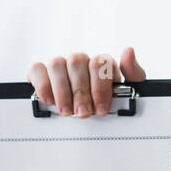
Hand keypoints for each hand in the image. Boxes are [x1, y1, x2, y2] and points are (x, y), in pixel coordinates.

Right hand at [27, 46, 146, 117]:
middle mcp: (80, 61)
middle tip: (83, 113)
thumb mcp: (128, 93)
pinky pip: (37, 69)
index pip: (100, 62)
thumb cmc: (108, 105)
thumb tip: (129, 51)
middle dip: (81, 91)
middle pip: (78, 61)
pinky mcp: (41, 73)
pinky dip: (42, 83)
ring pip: (57, 63)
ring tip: (66, 111)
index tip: (101, 108)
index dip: (100, 86)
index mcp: (101, 64)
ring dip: (62, 90)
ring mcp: (60, 65)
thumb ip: (133, 74)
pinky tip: (49, 100)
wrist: (89, 118)